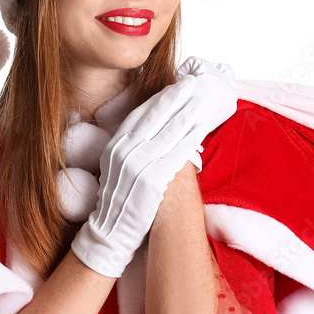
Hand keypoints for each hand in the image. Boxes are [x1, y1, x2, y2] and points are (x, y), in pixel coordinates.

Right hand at [70, 58, 237, 276]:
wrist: (111, 232)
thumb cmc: (118, 201)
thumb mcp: (116, 167)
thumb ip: (128, 148)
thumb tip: (146, 132)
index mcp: (115, 145)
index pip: (140, 114)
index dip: (159, 98)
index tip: (175, 85)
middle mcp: (124, 151)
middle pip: (155, 116)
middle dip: (175, 97)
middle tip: (192, 81)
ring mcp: (138, 164)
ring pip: (168, 131)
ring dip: (187, 112)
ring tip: (202, 97)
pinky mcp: (152, 179)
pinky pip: (176, 152)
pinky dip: (190, 137)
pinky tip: (202, 125)